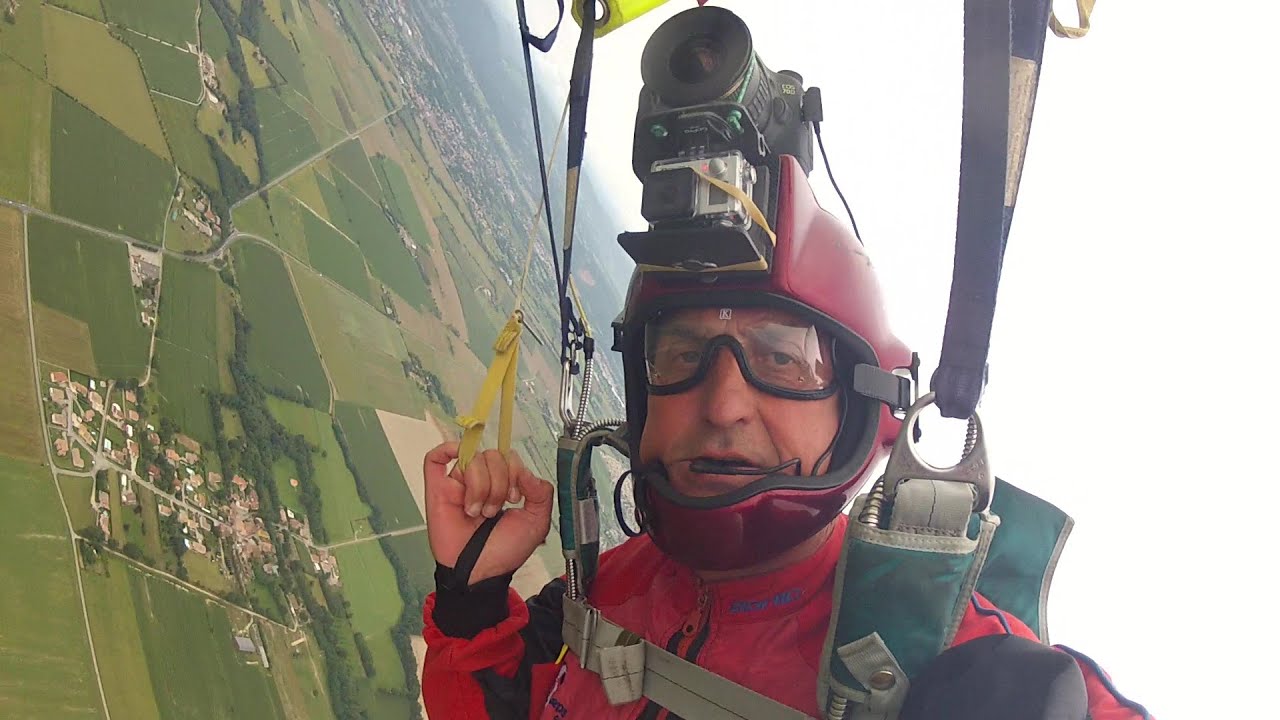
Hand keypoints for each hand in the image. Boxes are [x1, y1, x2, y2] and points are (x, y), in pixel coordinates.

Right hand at [423, 442, 553, 584]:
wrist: (480, 573)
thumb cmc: (504, 551)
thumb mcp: (536, 522)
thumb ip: (541, 492)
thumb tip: (525, 471)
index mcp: (504, 485)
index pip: (509, 457)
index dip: (515, 472)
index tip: (515, 498)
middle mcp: (481, 481)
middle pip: (491, 455)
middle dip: (498, 482)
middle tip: (494, 510)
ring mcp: (458, 484)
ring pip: (470, 459)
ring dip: (480, 486)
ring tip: (477, 512)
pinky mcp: (437, 490)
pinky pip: (435, 458)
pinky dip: (447, 450)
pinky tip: (457, 461)